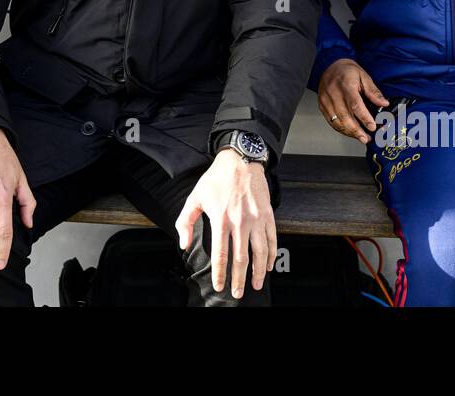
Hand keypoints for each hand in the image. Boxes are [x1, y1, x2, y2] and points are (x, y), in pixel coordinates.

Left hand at [175, 149, 276, 298]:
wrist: (240, 160)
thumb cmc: (216, 179)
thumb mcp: (195, 197)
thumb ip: (185, 221)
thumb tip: (183, 243)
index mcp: (221, 219)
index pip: (221, 254)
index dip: (220, 273)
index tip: (219, 285)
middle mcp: (240, 221)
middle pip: (241, 258)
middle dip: (239, 279)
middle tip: (238, 293)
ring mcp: (256, 219)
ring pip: (259, 252)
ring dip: (258, 272)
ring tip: (256, 285)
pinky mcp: (268, 214)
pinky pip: (272, 239)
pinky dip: (271, 255)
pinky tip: (268, 266)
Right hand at [318, 58, 388, 142]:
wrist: (329, 65)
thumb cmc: (347, 71)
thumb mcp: (364, 76)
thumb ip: (373, 92)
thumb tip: (384, 103)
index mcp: (346, 85)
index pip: (355, 105)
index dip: (364, 118)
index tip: (372, 126)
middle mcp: (334, 94)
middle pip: (345, 116)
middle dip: (357, 130)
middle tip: (366, 138)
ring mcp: (326, 100)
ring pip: (337, 121)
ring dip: (349, 132)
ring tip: (360, 137)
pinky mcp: (322, 105)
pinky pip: (330, 121)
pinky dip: (340, 129)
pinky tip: (349, 132)